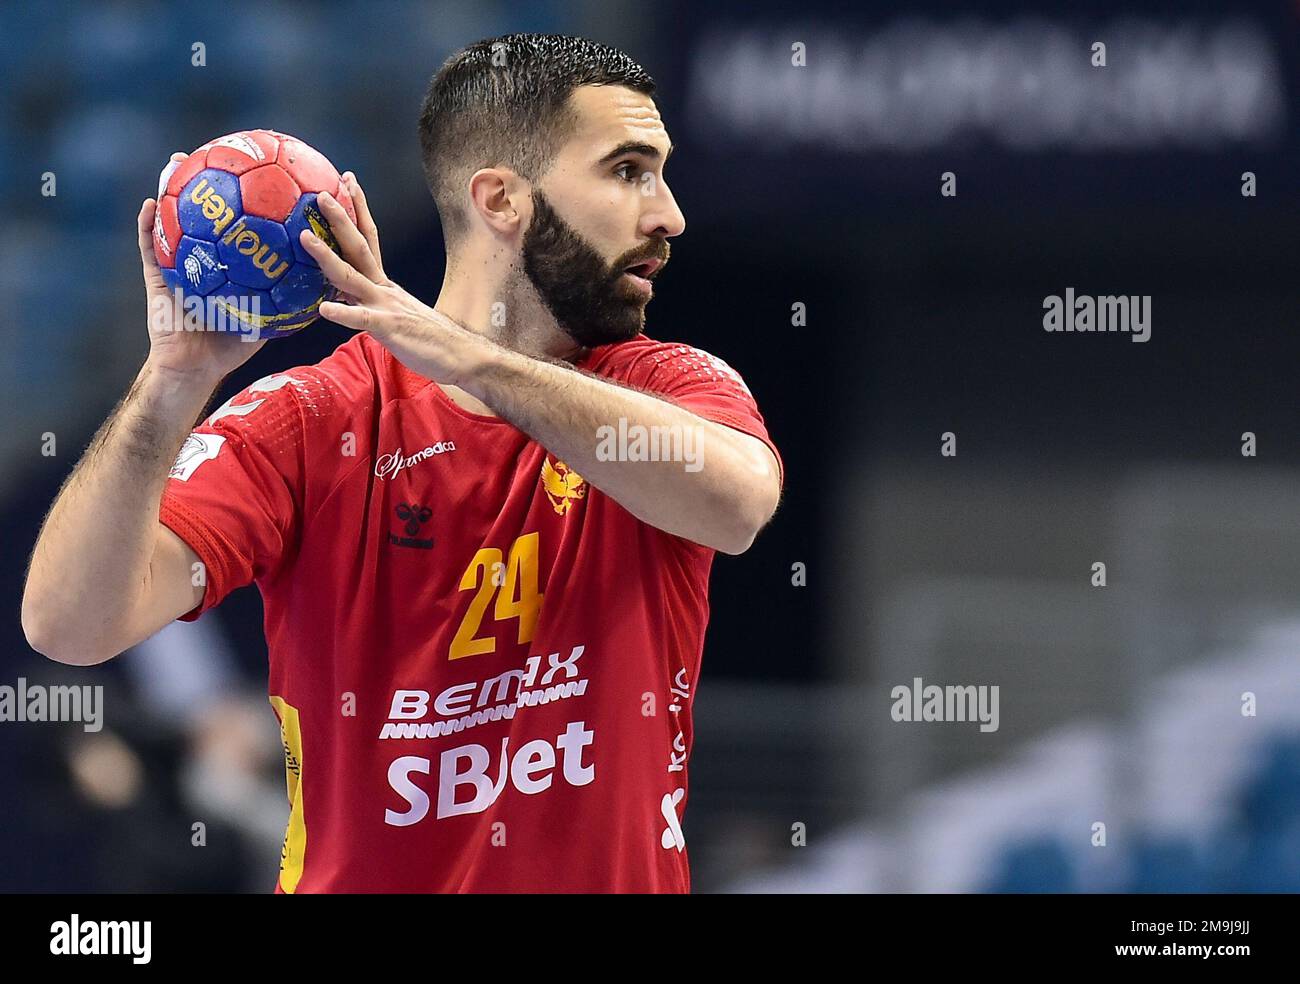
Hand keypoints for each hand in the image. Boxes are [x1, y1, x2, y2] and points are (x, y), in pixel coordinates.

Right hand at [139, 152, 266, 381]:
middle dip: (213, 183)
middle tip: (221, 151)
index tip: (264, 174)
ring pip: (175, 220)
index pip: (240, 228)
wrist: (195, 370)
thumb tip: (324, 285)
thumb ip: (287, 300)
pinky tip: (149, 204)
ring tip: (177, 161)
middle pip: (208, 214)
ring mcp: (178, 264)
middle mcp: (203, 259)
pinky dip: (147, 226)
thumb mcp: (264, 318)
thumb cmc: (229, 347)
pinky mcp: (156, 276)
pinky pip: (149, 248)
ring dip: (173, 190)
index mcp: (229, 266)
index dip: (250, 202)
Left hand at [299, 174, 483, 385]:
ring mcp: (386, 307)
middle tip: (323, 195)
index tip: (347, 184)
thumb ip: (373, 303)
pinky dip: (343, 313)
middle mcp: (384, 289)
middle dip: (339, 219)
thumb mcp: (397, 314)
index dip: (357, 211)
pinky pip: (362, 320)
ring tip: (305, 238)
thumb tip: (346, 298)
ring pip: (352, 277)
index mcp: (385, 284)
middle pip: (359, 247)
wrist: (461, 355)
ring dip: (327, 256)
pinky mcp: (388, 329)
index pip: (369, 239)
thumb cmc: (430, 339)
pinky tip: (324, 309)